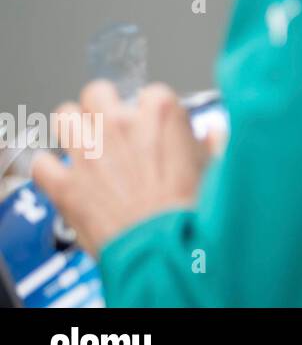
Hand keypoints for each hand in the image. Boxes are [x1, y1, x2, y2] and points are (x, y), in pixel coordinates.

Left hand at [31, 80, 223, 257]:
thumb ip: (213, 145)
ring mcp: (88, 153)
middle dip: (103, 108)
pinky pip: (42, 163)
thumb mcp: (216, 169)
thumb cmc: (191, 213)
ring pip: (64, 117)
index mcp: (161, 115)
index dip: (152, 112)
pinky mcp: (65, 184)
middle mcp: (120, 125)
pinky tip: (65, 178)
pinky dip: (50, 171)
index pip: (151, 93)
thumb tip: (214, 137)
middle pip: (97, 92)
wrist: (164, 251)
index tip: (154, 128)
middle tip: (111, 130)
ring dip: (73, 130)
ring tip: (83, 145)